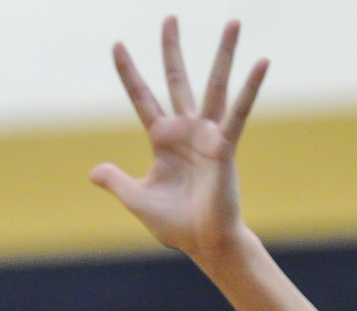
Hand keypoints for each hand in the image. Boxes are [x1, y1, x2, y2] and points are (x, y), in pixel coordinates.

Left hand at [91, 18, 268, 263]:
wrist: (204, 243)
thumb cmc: (175, 224)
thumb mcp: (137, 199)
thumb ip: (117, 182)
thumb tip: (94, 171)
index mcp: (163, 139)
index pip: (142, 97)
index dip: (129, 72)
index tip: (117, 44)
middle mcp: (186, 130)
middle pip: (176, 79)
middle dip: (172, 48)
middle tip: (169, 17)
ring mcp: (208, 134)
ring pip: (214, 85)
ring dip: (224, 53)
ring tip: (233, 21)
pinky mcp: (226, 145)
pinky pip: (240, 111)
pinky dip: (252, 87)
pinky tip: (262, 62)